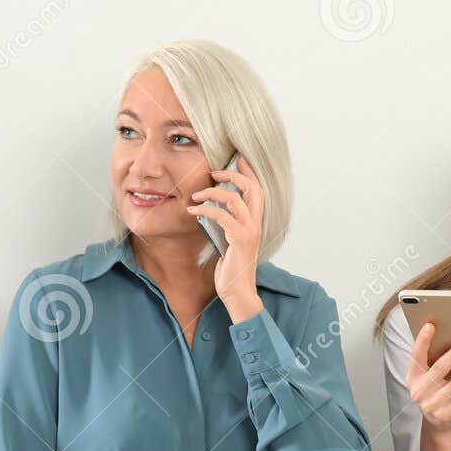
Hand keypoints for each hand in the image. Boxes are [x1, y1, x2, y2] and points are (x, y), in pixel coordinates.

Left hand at [187, 157, 264, 320]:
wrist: (238, 291)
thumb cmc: (231, 268)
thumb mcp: (229, 241)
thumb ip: (226, 224)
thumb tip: (212, 208)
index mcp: (255, 223)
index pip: (258, 191)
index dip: (250, 173)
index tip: (239, 159)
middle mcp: (256, 224)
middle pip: (252, 188)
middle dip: (232, 176)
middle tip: (214, 173)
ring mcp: (249, 231)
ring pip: (234, 198)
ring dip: (212, 192)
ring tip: (196, 195)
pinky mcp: (239, 239)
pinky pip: (221, 215)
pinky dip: (205, 209)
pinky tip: (192, 210)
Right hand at [406, 322, 450, 433]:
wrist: (438, 424)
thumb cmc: (437, 392)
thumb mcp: (432, 378)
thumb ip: (437, 361)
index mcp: (412, 377)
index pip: (416, 356)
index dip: (422, 340)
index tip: (431, 325)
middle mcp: (419, 391)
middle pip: (440, 368)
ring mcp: (432, 404)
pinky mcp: (447, 413)